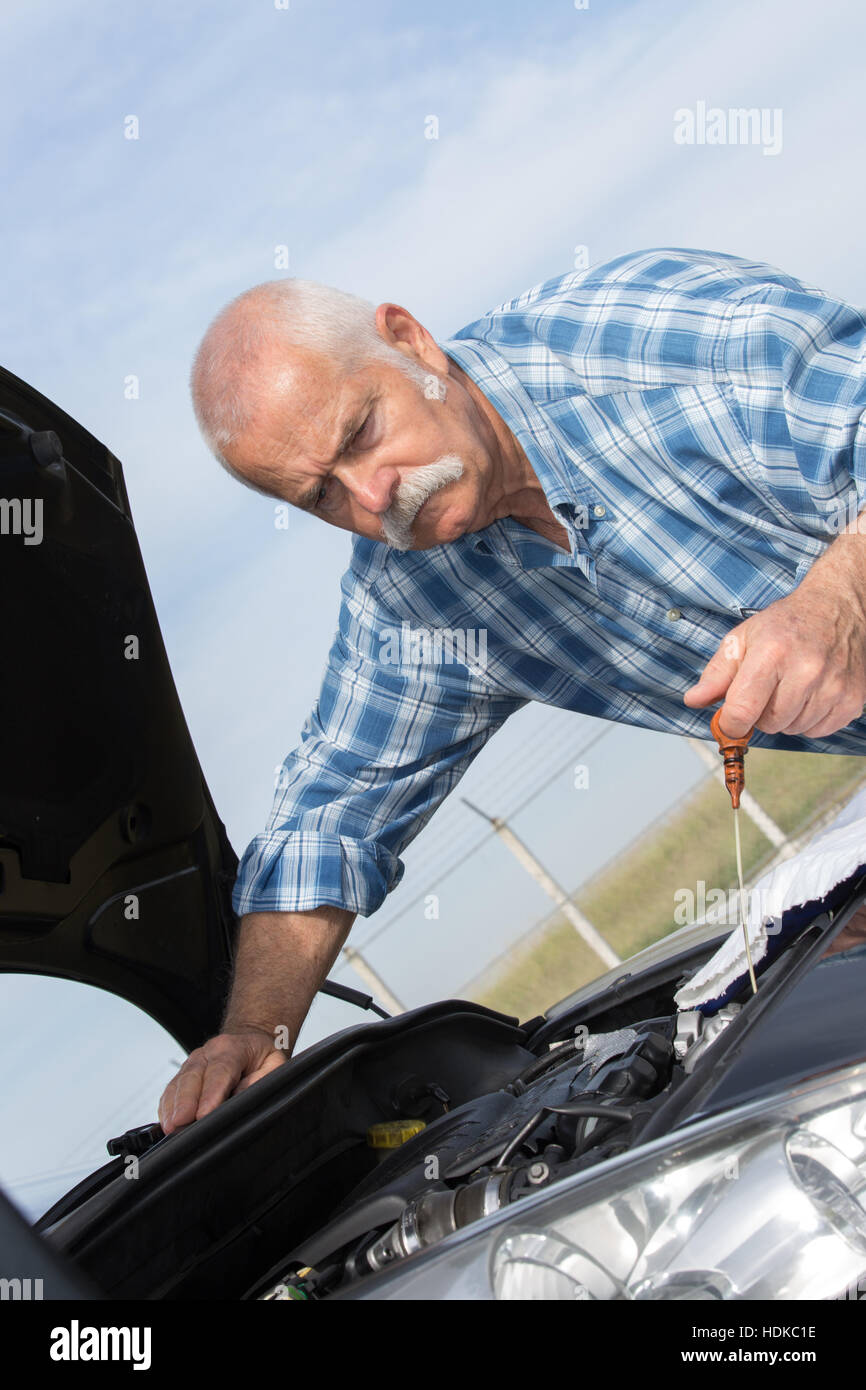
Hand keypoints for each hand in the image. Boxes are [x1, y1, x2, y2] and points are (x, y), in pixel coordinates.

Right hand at [157, 1028, 286, 1133]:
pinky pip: (170, 1090)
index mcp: (231, 1048)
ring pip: (178, 1084)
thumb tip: (241, 1096)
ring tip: (170, 1127)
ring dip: (172, 1107)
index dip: (210, 1094)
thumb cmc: (261, 1055)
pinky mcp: (183, 1074)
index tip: (203, 1114)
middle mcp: (207, 1053)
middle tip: (179, 1124)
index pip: (220, 1071)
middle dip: (184, 1102)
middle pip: (192, 1077)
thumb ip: (263, 1079)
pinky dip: (166, 1106)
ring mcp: (192, 1063)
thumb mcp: (274, 1063)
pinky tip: (166, 1121)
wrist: (248, 1041)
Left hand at [683, 581, 865, 738]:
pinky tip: (810, 694)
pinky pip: (818, 731)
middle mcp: (807, 670)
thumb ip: (717, 673)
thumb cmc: (787, 623)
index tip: (729, 720)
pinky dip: (809, 720)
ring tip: (791, 686)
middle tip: (767, 689)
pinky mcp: (851, 699)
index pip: (743, 711)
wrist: (837, 607)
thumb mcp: (743, 639)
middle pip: (768, 724)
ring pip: (793, 729)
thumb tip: (694, 700)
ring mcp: (833, 686)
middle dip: (760, 714)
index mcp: (772, 653)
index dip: (730, 724)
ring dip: (786, 717)